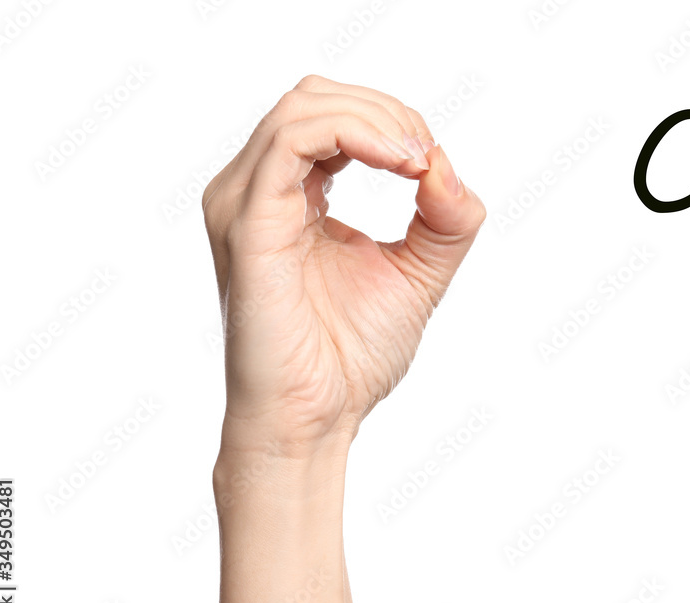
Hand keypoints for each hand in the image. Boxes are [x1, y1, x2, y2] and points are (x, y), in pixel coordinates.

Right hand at [202, 76, 485, 464]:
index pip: (331, 117)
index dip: (392, 123)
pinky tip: (399, 166)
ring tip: (417, 161)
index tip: (435, 166)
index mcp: (288, 198)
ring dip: (376, 119)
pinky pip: (293, 141)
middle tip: (427, 157)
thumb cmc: (350, 357)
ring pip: (302, 106)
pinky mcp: (247, 224)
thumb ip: (443, 218)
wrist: (316, 419)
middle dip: (387, 113)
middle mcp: (256, 192)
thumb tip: (446, 164)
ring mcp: (243, 204)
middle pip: (314, 97)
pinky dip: (356, 135)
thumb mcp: (418, 273)